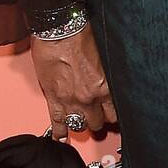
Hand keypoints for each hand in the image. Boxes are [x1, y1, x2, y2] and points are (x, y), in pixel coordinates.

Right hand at [30, 23, 117, 139]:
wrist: (59, 29)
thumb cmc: (82, 35)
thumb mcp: (105, 55)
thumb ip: (109, 74)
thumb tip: (114, 81)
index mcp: (105, 86)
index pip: (115, 112)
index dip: (115, 113)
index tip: (114, 113)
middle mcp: (89, 98)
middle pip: (98, 121)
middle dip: (99, 118)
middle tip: (99, 115)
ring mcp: (69, 101)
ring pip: (80, 125)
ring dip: (82, 123)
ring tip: (84, 120)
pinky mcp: (53, 99)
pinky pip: (56, 122)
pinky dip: (58, 132)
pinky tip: (60, 137)